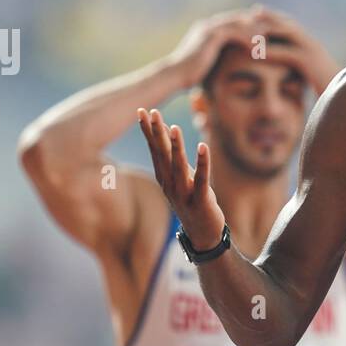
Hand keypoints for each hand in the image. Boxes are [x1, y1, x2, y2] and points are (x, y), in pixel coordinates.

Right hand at [136, 108, 225, 249]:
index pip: (154, 150)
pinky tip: (203, 147)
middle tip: (152, 112)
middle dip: (157, 134)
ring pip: (179, 167)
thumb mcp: (181, 177)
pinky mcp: (201, 202)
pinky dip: (203, 163)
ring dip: (177, 147)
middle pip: (162, 156)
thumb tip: (165, 131)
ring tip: (174, 126)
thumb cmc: (192, 201)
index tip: (142, 111)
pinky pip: (202, 180)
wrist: (203, 235)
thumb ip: (172, 157)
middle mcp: (170, 185)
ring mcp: (184, 194)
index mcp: (164, 178)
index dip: (148, 131)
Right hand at [161, 6, 272, 88]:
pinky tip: (258, 47)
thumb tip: (231, 68)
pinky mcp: (210, 35)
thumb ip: (221, 61)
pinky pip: (234, 32)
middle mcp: (209, 25)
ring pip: (239, 23)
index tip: (270, 38)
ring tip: (271, 39)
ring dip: (256, 30)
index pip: (237, 24)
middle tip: (274, 34)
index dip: (254, 29)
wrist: (173, 77)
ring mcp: (209, 28)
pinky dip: (246, 38)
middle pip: (241, 19)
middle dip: (259, 25)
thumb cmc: (189, 77)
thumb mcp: (209, 66)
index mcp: (210, 30)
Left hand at [243, 6, 343, 93]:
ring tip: (252, 26)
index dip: (278, 20)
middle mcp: (315, 46)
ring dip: (270, 28)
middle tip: (254, 10)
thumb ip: (304, 72)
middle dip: (273, 16)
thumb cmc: (332, 94)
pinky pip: (288, 53)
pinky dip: (272, 51)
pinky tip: (258, 52)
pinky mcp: (311, 64)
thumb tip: (294, 75)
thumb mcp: (316, 79)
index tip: (262, 15)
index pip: (294, 28)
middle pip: (291, 24)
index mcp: (314, 48)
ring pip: (289, 33)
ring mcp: (314, 53)